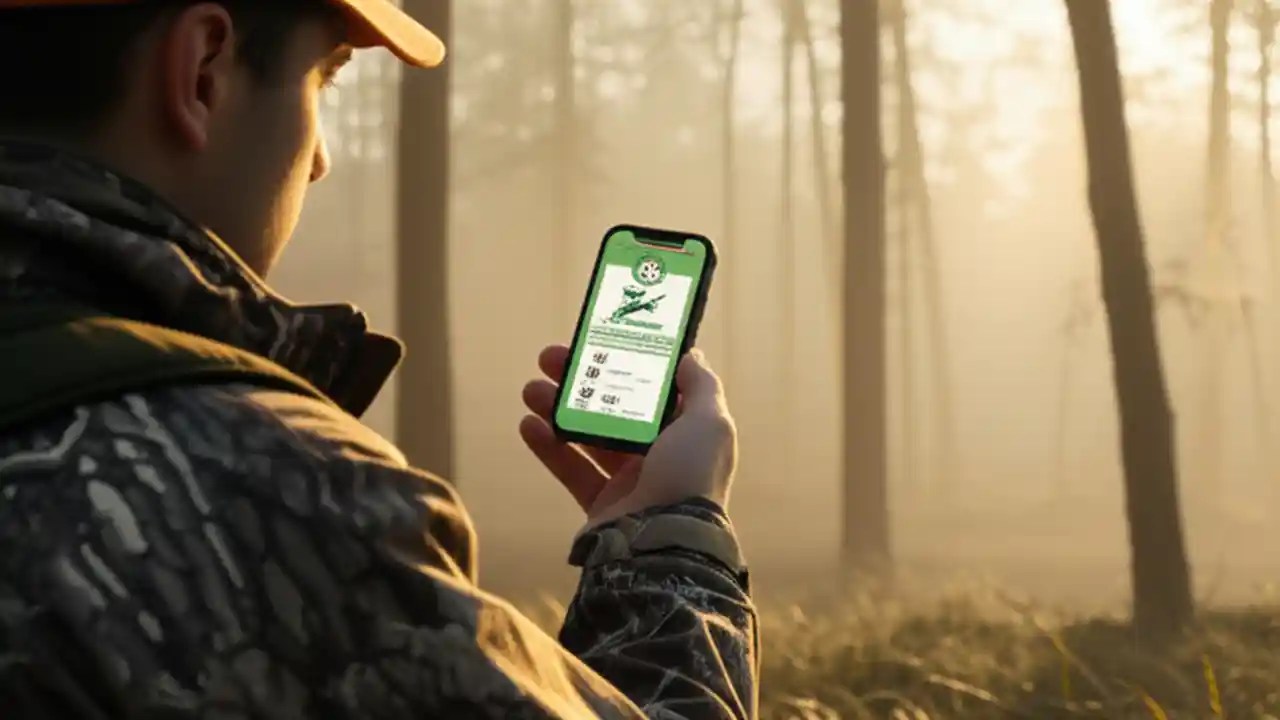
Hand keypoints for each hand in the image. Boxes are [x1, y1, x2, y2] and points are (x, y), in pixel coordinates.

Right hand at [519, 345, 737, 530]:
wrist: (662, 545)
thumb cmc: (690, 477)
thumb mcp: (710, 422)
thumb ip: (701, 385)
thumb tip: (691, 353)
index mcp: (688, 434)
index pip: (654, 390)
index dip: (629, 364)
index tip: (601, 342)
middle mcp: (661, 456)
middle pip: (615, 408)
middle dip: (584, 382)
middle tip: (551, 359)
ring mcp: (630, 482)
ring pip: (588, 436)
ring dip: (558, 409)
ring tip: (531, 389)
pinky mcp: (602, 505)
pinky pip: (571, 469)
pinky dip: (548, 447)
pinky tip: (527, 424)